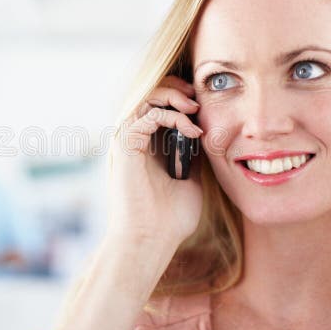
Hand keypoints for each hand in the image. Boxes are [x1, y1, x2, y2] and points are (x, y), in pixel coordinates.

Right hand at [107, 75, 203, 252]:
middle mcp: (132, 139)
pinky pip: (146, 115)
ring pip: (144, 98)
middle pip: (148, 94)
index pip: (156, 106)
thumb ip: (192, 156)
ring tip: (194, 108)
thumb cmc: (170, 218)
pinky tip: (191, 131)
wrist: (153, 240)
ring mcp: (126, 141)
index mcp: (145, 146)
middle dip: (175, 89)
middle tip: (197, 97)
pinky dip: (171, 116)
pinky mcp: (125, 146)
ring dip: (172, 96)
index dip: (178, 97)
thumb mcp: (191, 179)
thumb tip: (205, 135)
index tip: (202, 104)